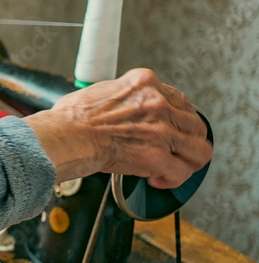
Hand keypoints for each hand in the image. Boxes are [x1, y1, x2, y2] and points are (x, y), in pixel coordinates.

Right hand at [24, 68, 211, 188]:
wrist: (64, 136)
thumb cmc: (71, 118)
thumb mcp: (101, 90)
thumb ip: (122, 96)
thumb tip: (118, 106)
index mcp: (144, 83)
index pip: (180, 100)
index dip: (178, 118)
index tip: (173, 127)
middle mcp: (157, 104)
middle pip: (195, 124)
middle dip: (188, 140)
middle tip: (178, 150)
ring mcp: (160, 131)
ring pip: (199, 150)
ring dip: (188, 161)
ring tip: (176, 167)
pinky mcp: (156, 157)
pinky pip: (181, 172)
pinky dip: (172, 180)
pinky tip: (158, 179)